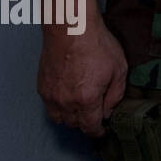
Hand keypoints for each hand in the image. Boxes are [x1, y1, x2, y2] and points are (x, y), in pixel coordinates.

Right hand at [36, 18, 127, 136]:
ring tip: (81, 108)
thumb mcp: (119, 69)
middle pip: (74, 124)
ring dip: (70, 117)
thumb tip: (109, 111)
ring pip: (59, 118)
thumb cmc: (97, 45)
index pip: (90, 127)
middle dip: (85, 122)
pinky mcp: (42, 86)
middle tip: (94, 114)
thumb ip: (115, 95)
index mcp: (87, 99)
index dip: (97, 131)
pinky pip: (48, 106)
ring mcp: (51, 95)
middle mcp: (66, 101)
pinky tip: (67, 97)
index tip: (101, 131)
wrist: (72, 28)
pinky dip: (58, 107)